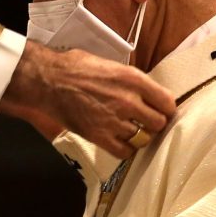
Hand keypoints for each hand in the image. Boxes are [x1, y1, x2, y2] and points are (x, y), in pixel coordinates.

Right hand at [0, 42, 176, 160]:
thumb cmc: (75, 67)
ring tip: (132, 131)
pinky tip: (120, 141)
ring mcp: (114, 121)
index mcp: (133, 79)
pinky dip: (125, 149)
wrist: (48, 80)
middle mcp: (128, 101)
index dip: (166, 108)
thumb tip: (145, 92)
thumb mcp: (111, 64)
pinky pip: (124, 152)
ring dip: (140, 136)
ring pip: (143, 139)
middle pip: (158, 123)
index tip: (162, 110)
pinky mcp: (99, 136)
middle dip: (154, 123)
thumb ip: (131, 80)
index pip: (167, 102)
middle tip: (146, 122)